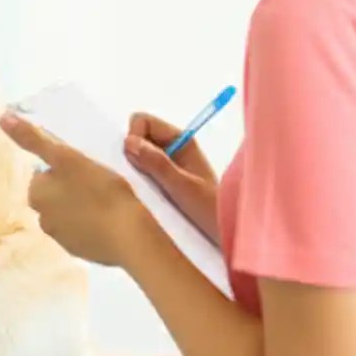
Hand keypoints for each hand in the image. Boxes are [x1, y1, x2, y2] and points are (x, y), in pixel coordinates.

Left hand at [0, 112, 150, 267]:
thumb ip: (33, 138)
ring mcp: (62, 238)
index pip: (45, 172)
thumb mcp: (66, 156)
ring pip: (70, 212)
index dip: (66, 165)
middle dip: (73, 185)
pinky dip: (94, 223)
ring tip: (108, 198)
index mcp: (36, 195)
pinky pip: (85, 230)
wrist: (130, 237)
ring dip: (83, 204)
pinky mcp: (82, 251)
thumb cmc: (99, 191)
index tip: (86, 164)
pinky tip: (112, 217)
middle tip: (99, 179)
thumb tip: (2, 118)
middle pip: (56, 193)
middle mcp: (42, 219)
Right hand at [123, 113, 218, 242]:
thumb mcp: (182, 186)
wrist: (226, 234)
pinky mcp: (163, 179)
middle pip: (139, 135)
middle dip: (132, 151)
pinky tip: (144, 194)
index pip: (143, 121)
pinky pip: (142, 169)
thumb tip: (129, 142)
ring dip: (134, 167)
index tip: (136, 162)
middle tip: (141, 176)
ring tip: (143, 188)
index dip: (134, 137)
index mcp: (181, 140)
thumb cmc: (210, 209)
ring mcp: (168, 163)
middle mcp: (173, 146)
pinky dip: (138, 178)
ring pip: (138, 153)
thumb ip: (157, 163)